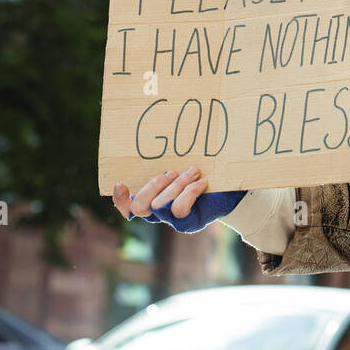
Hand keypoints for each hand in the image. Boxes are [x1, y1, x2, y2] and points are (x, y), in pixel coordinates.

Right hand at [111, 167, 244, 232]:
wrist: (228, 192)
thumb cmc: (202, 173)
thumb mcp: (183, 166)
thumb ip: (169, 159)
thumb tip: (159, 126)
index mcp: (150, 198)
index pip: (128, 205)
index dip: (120, 199)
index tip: (121, 183)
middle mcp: (157, 212)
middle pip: (139, 207)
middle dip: (152, 186)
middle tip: (170, 172)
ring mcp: (171, 219)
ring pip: (160, 205)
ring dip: (177, 185)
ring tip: (194, 170)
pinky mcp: (187, 223)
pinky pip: (179, 209)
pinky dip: (189, 193)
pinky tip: (201, 182)